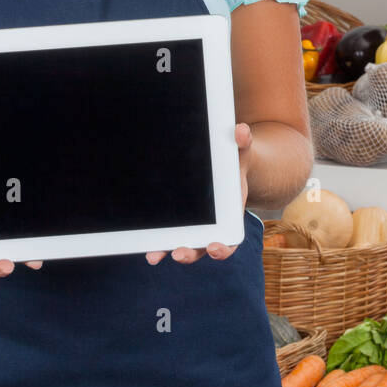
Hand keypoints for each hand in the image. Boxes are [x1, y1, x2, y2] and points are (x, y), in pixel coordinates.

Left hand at [146, 122, 250, 265]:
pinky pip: (166, 235)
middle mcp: (211, 228)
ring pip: (180, 246)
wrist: (223, 169)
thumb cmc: (233, 164)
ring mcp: (193, 228)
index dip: (222, 249)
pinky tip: (144, 243)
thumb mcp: (239, 153)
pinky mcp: (176, 223)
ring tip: (153, 256)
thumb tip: (241, 131)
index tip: (214, 248)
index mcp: (230, 217)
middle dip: (189, 253)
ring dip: (166, 251)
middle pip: (200, 249)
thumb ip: (242, 144)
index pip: (229, 241)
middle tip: (178, 253)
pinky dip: (156, 241)